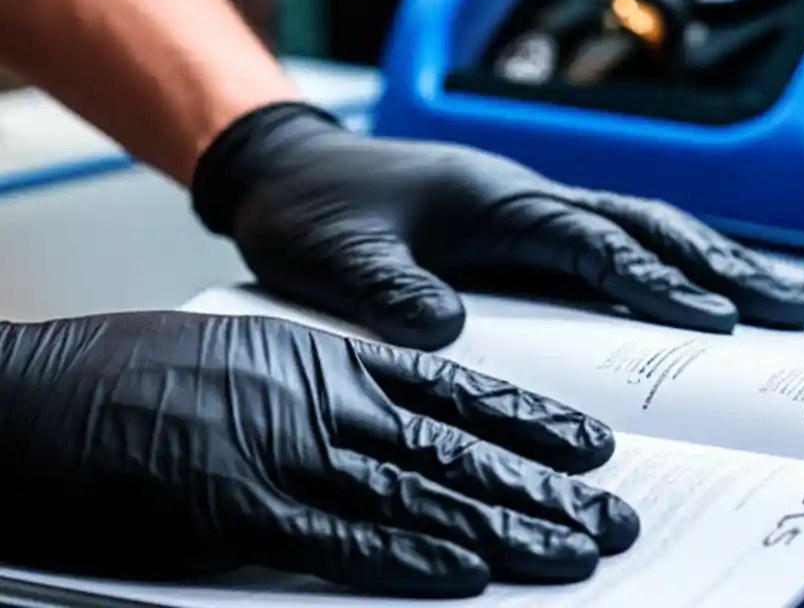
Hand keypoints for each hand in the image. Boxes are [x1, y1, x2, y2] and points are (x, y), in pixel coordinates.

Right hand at [0, 311, 637, 596]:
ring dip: (503, 528)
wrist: (32, 391)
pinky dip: (405, 558)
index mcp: (326, 359)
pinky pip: (338, 539)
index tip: (594, 446)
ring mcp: (279, 450)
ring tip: (575, 551)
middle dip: (544, 487)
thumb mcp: (248, 363)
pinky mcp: (233, 505)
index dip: (531, 419)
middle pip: (457, 448)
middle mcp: (318, 399)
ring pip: (419, 492)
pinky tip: (467, 574)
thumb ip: (323, 398)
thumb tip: (393, 442)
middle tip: (615, 517)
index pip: (454, 391)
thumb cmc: (133, 378)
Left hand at [191, 103, 803, 350]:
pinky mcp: (528, 234)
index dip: (657, 284)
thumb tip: (449, 332)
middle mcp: (532, 202)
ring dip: (715, 263)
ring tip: (787, 295)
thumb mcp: (337, 257)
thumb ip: (389, 290)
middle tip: (795, 304)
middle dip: (723, 267)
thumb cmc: (316, 212)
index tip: (717, 320)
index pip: (596, 245)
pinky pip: (616, 250)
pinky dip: (669, 271)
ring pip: (645, 234)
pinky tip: (702, 293)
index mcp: (500, 203)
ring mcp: (535, 215)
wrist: (291, 175)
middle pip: (649, 229)